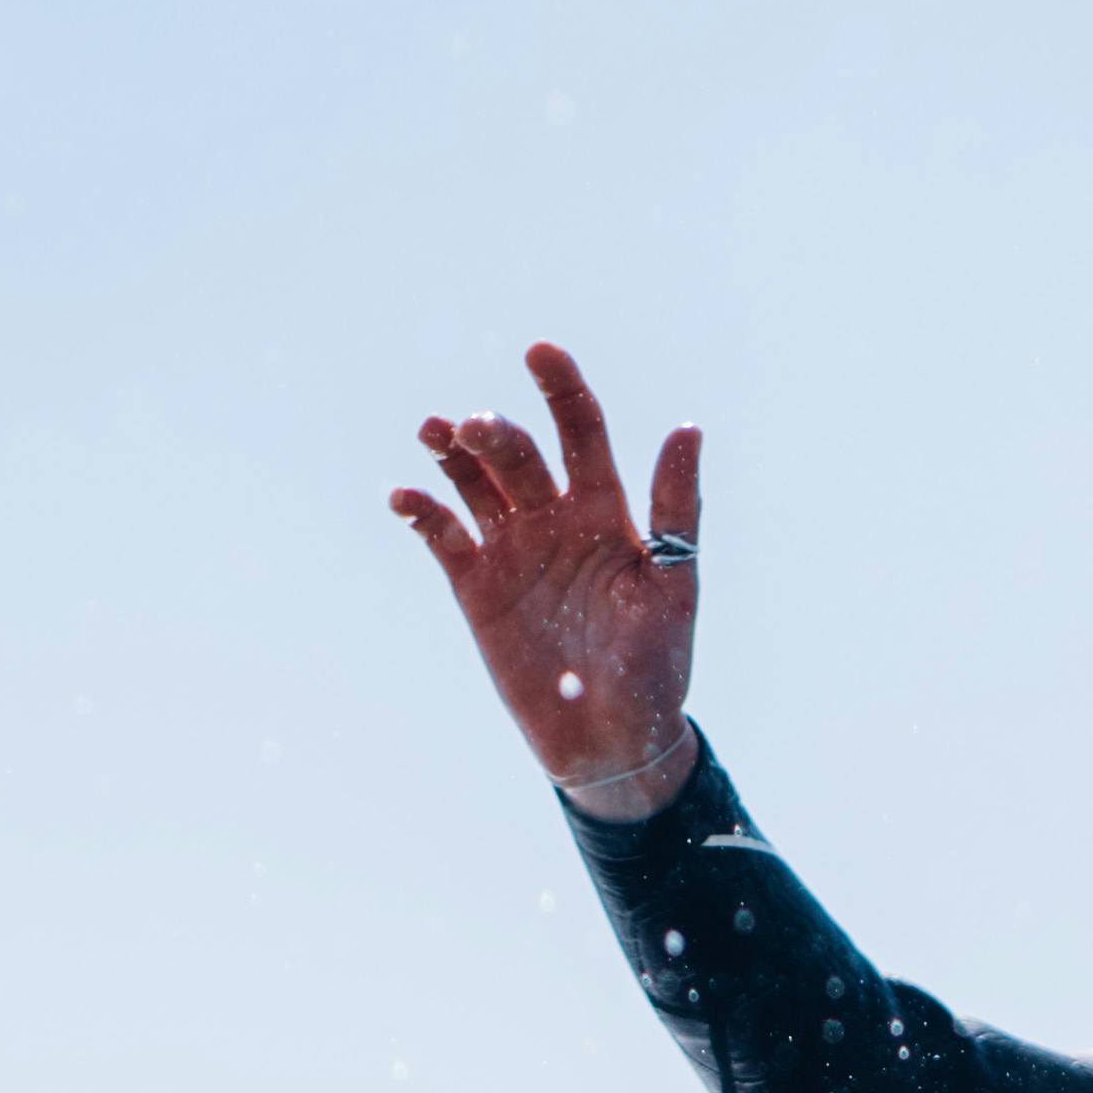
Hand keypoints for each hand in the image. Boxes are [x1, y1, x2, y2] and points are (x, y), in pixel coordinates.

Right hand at [391, 342, 701, 814]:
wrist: (611, 740)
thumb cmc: (654, 666)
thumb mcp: (673, 586)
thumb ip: (676, 509)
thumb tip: (688, 427)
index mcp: (604, 510)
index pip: (580, 429)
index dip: (561, 386)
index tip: (539, 352)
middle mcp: (554, 519)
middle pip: (518, 453)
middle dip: (496, 433)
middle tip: (477, 428)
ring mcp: (512, 550)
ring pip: (474, 481)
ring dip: (452, 453)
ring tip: (435, 432)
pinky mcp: (476, 587)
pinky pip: (442, 534)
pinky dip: (421, 510)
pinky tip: (404, 496)